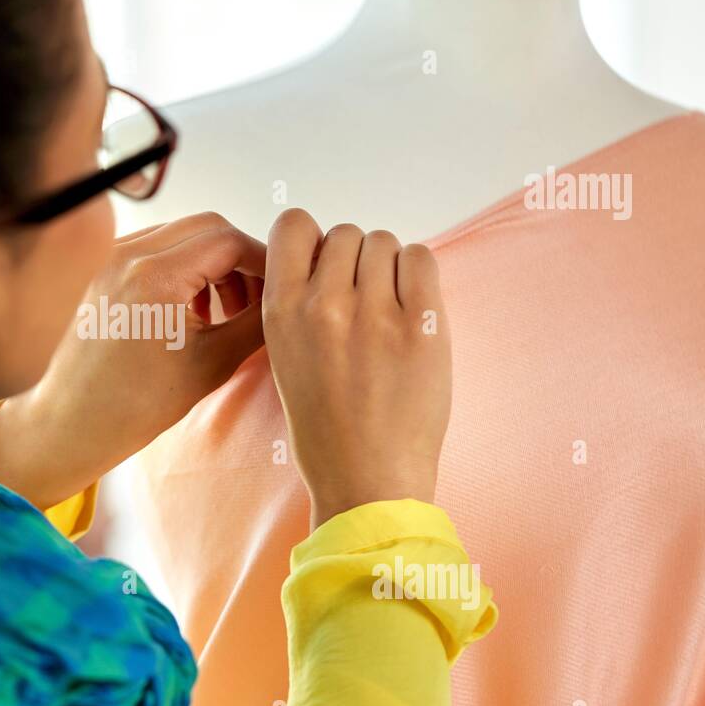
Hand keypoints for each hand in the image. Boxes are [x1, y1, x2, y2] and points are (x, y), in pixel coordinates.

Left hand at [0, 212, 265, 509]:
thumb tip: (287, 297)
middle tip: (255, 301)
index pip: (230, 241)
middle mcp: (127, 255)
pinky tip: (192, 308)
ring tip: (223, 310)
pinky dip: (182, 266)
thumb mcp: (213, 364)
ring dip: (212, 262)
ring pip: (182, 234)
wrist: (72, 422)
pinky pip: (155, 247)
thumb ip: (258, 323)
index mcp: (155, 276)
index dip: (264, 264)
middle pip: (208, 227)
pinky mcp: (101, 266)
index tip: (279, 290)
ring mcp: (109, 256)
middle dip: (240, 260)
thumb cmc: (133, 406)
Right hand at [261, 209, 450, 528]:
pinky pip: (421, 258)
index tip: (323, 265)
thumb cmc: (327, 427)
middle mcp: (324, 306)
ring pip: (384, 243)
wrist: (367, 480)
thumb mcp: (285, 358)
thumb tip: (329, 255)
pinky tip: (413, 310)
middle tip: (363, 304)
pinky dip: (418, 274)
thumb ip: (300, 304)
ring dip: (389, 268)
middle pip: (346, 233)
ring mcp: (375, 314)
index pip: (293, 224)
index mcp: (282, 313)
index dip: (312, 240)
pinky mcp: (422, 325)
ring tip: (388, 314)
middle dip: (355, 260)